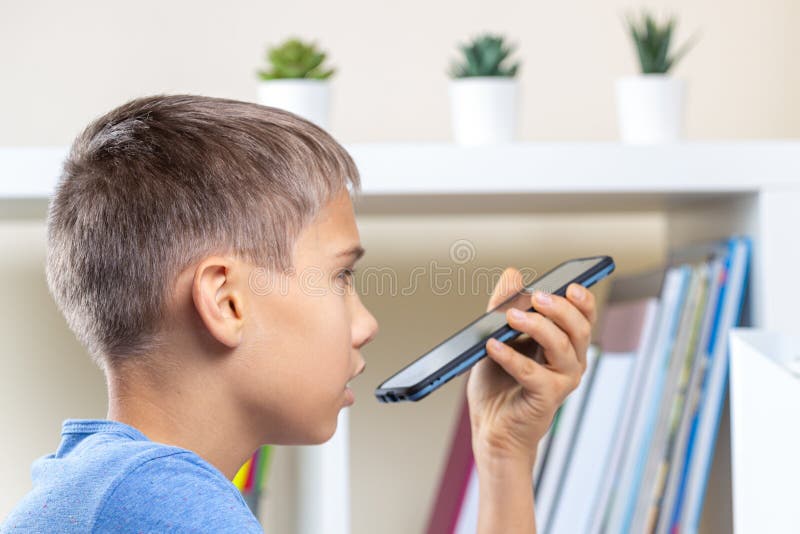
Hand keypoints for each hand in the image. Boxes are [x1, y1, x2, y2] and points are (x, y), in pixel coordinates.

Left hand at [467, 267, 596, 468]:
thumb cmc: (498, 383)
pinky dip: (510, 357)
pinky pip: (532, 373)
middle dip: (559, 308)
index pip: (584, 316)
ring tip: (510, 316)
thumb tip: (512, 274)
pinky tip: (493, 346)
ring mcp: (562, 381)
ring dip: (537, 327)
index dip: (582, 300)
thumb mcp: (498, 336)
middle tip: (536, 296)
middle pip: (579, 328)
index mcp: (565, 345)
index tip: (571, 284)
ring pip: (561, 347)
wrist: (491, 427)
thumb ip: (504, 307)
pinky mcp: (546, 399)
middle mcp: (571, 362)